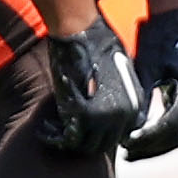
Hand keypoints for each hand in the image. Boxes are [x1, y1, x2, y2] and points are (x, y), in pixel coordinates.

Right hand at [38, 16, 146, 155]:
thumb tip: (102, 103)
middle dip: (80, 141)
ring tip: (49, 130)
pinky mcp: (83, 114)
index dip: (94, 134)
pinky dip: (54, 139)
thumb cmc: (95, 42)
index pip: (118, 135)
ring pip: (86, 147)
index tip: (76, 128)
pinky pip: (69, 140)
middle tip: (60, 132)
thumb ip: (115, 91)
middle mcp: (124, 115)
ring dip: (65, 142)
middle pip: (102, 144)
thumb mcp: (115, 68)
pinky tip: (43, 130)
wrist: (80, 31)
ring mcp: (106, 116)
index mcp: (134, 105)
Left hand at [124, 8, 177, 161]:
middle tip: (127, 154)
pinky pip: (175, 124)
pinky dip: (158, 134)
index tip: (127, 143)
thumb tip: (132, 125)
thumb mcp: (145, 66)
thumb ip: (141, 95)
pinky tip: (138, 139)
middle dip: (152, 148)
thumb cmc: (157, 39)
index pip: (171, 123)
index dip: (148, 137)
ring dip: (155, 146)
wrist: (172, 21)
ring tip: (130, 152)